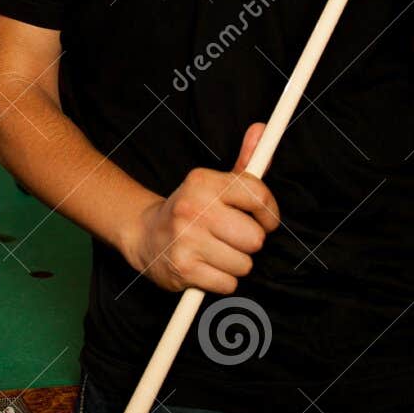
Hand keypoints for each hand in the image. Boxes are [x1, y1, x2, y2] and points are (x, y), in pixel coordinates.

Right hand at [123, 123, 279, 294]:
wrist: (144, 235)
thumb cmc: (190, 209)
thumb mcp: (213, 183)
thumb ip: (244, 161)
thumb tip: (263, 130)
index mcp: (204, 182)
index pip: (258, 196)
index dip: (269, 213)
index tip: (264, 220)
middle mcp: (194, 207)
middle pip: (255, 237)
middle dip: (249, 243)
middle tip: (231, 238)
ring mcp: (187, 238)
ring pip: (244, 264)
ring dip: (235, 263)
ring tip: (215, 252)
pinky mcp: (184, 268)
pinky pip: (228, 283)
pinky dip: (221, 280)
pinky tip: (206, 267)